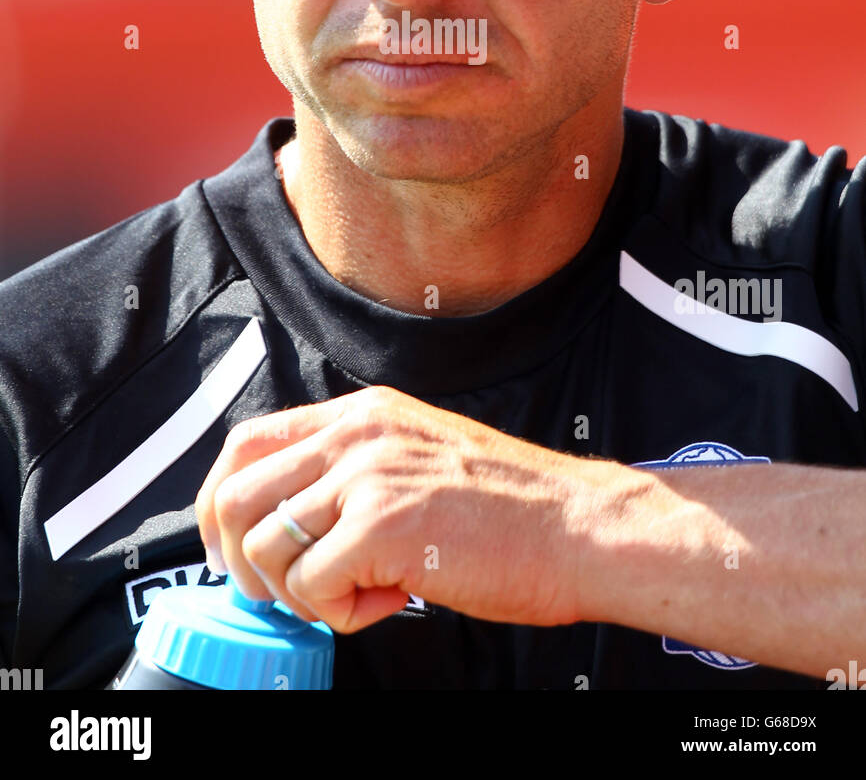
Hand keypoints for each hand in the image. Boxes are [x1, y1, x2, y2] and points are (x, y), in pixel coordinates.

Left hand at [194, 386, 591, 633]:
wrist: (577, 526)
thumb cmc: (510, 507)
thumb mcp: (418, 455)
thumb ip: (357, 469)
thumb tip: (292, 520)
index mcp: (362, 413)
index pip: (248, 440)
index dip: (220, 501)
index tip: (230, 547)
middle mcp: (356, 433)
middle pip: (237, 492)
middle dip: (243, 561)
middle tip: (285, 593)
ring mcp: (367, 475)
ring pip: (266, 545)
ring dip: (298, 592)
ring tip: (358, 593)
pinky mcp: (382, 526)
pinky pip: (311, 586)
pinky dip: (338, 613)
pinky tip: (389, 600)